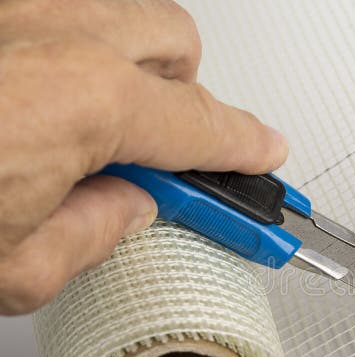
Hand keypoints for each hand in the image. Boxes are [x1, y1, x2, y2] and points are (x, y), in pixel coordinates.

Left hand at [0, 0, 287, 314]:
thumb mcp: (9, 268)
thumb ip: (91, 237)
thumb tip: (125, 208)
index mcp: (80, 99)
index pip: (201, 128)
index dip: (246, 151)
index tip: (266, 160)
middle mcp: (49, 32)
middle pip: (174, 43)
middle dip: (186, 95)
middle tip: (166, 152)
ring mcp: (11, 10)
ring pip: (116, 13)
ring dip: (127, 61)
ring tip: (95, 121)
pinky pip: (54, 16)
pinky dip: (66, 50)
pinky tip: (36, 99)